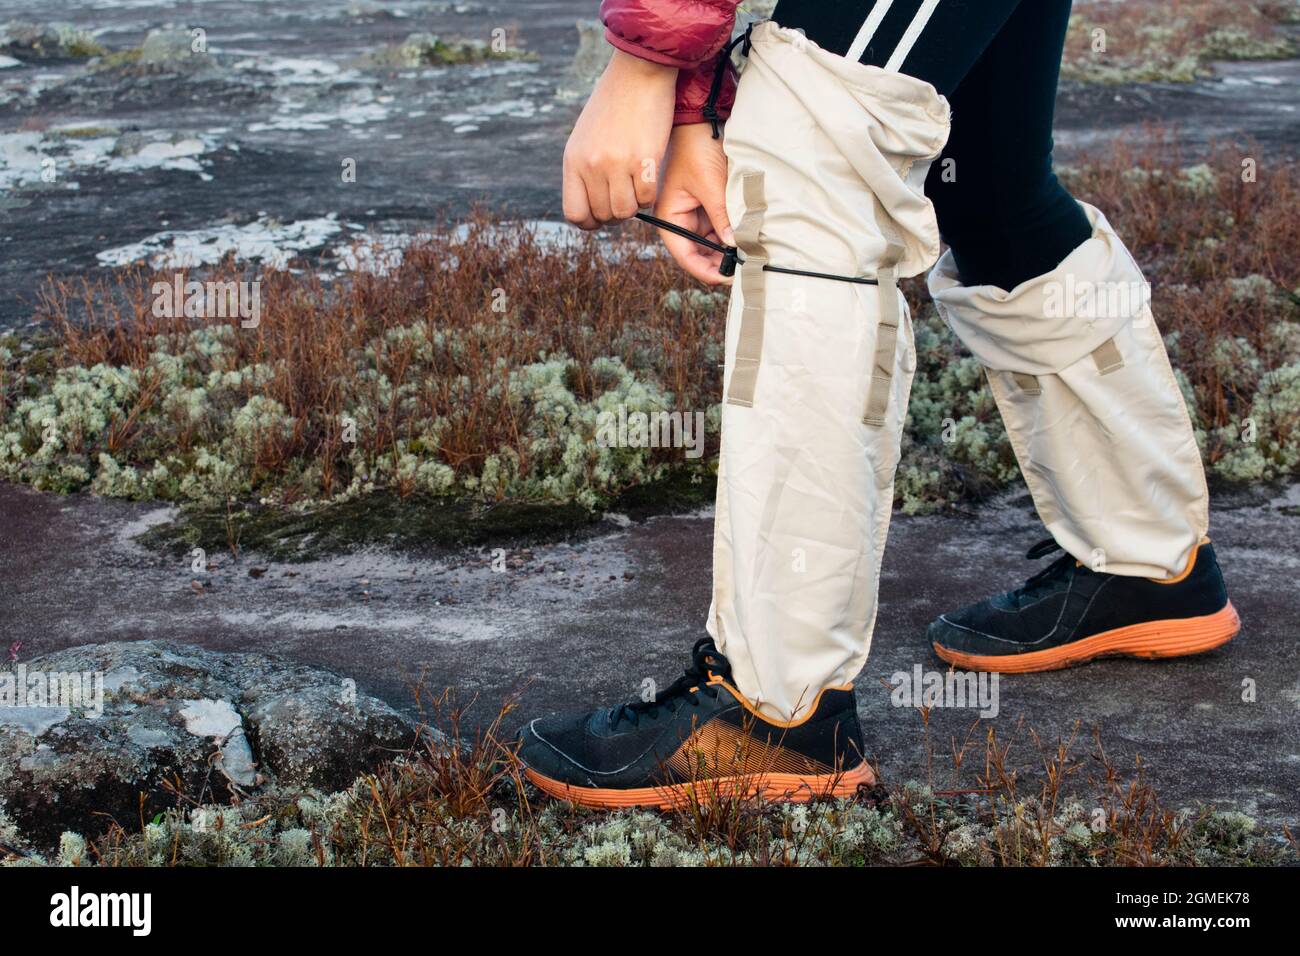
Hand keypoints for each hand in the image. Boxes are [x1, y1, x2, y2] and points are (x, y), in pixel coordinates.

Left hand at [562, 50, 676, 228]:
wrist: (638, 72)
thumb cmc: (614, 104)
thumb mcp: (586, 137)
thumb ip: (585, 170)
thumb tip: (593, 205)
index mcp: (572, 160)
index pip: (575, 214)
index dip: (590, 221)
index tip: (602, 213)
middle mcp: (591, 165)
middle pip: (603, 215)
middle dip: (616, 213)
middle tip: (626, 196)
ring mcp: (616, 164)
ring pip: (625, 211)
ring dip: (634, 204)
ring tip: (637, 185)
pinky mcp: (643, 160)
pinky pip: (647, 198)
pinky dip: (650, 193)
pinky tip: (648, 175)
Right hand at [653, 122, 733, 285]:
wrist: (702, 120)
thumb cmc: (697, 148)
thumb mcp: (711, 185)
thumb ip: (722, 217)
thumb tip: (735, 246)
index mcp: (669, 217)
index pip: (685, 255)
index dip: (705, 270)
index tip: (727, 277)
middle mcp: (680, 219)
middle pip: (699, 253)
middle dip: (719, 262)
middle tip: (744, 268)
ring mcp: (695, 213)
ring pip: (713, 243)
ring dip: (728, 248)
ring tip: (749, 253)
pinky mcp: (710, 205)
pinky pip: (722, 227)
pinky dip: (733, 234)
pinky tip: (747, 237)